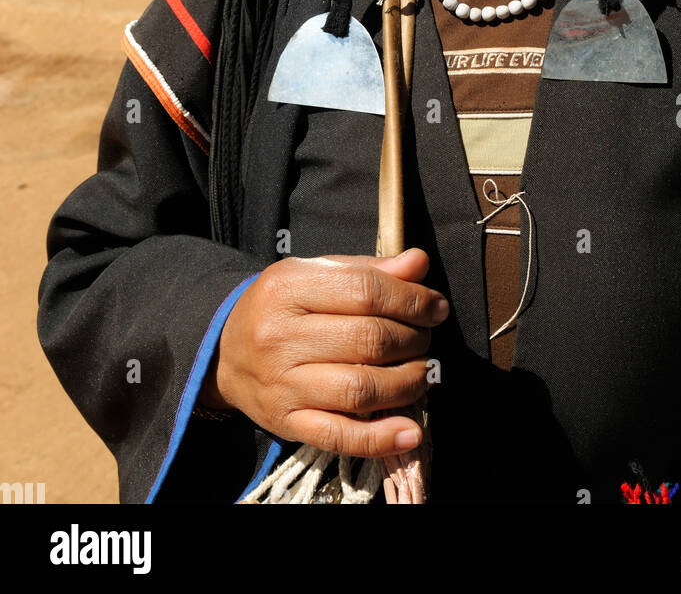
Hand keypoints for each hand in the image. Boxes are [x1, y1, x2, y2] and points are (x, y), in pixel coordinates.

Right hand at [200, 247, 447, 457]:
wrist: (224, 351)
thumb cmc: (281, 307)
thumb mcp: (314, 273)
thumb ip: (367, 269)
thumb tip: (418, 262)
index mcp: (287, 287)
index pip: (365, 291)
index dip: (411, 299)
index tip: (436, 306)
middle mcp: (280, 336)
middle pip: (368, 339)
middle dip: (413, 340)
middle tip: (425, 339)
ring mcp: (282, 384)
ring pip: (360, 389)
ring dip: (406, 384)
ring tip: (421, 373)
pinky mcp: (286, 423)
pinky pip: (340, 436)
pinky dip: (381, 438)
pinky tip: (410, 430)